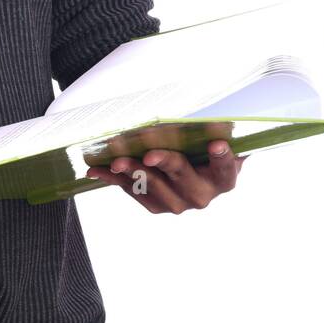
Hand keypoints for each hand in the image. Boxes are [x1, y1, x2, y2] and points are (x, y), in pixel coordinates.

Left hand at [86, 140, 245, 213]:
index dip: (222, 157)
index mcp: (222, 179)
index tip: (216, 144)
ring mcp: (177, 204)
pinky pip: (134, 190)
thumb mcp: (211, 143)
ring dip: (133, 171)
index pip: (225, 168)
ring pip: (153, 185)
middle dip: (164, 162)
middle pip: (182, 175)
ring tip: (116, 161)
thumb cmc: (203, 153)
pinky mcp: (155, 207)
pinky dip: (115, 178)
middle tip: (149, 155)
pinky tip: (97, 170)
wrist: (193, 179)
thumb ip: (209, 133)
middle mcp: (202, 195)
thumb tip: (200, 115)